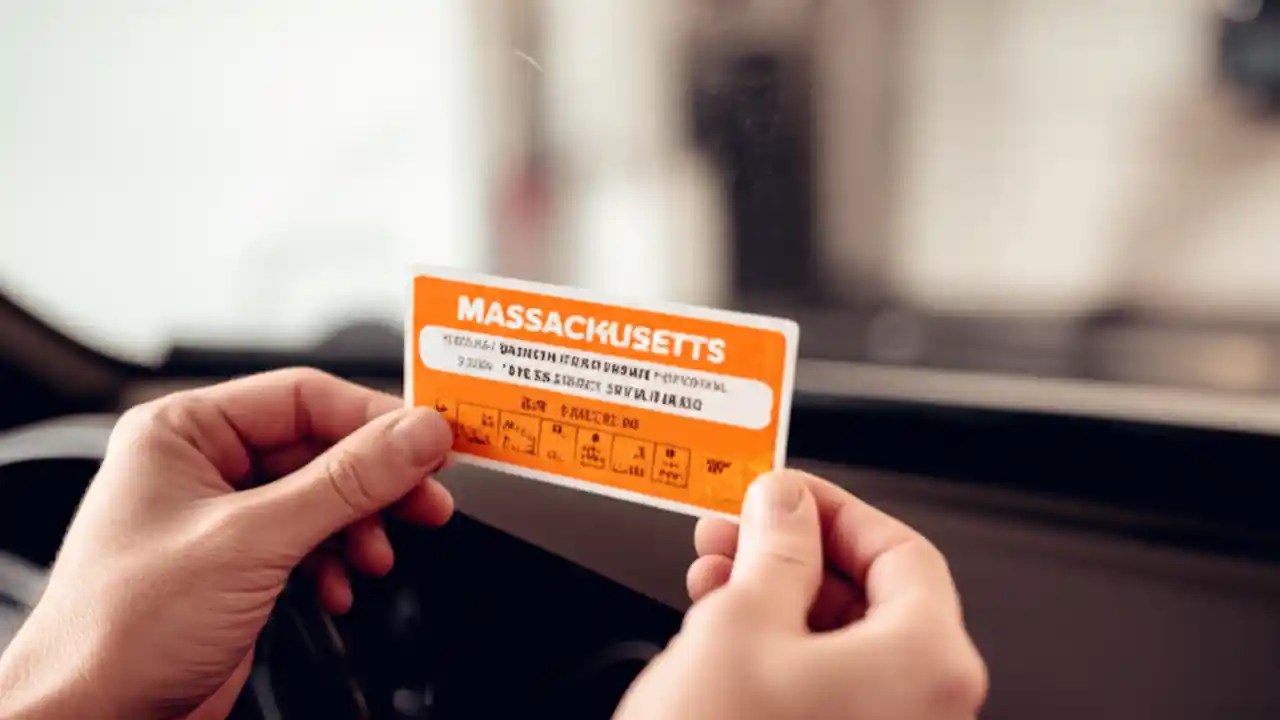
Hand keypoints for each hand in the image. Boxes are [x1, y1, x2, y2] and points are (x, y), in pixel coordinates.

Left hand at [0, 369, 453, 719]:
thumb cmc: (119, 629)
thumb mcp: (252, 541)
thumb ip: (345, 483)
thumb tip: (415, 436)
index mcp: (184, 430)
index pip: (304, 397)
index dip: (375, 418)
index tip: (432, 441)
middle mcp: (202, 465)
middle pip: (321, 448)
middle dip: (377, 481)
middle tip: (428, 499)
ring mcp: (222, 516)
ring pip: (323, 496)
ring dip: (361, 526)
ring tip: (379, 555)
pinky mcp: (239, 564)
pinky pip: (310, 540)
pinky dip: (336, 562)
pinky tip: (339, 586)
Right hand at [615, 470, 986, 719]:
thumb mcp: (741, 620)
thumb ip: (774, 545)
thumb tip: (785, 503)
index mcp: (928, 663)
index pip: (901, 550)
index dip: (832, 508)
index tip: (782, 492)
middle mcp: (927, 710)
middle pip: (873, 598)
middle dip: (792, 554)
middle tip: (733, 533)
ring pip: (845, 646)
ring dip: (776, 599)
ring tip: (712, 580)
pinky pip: (830, 692)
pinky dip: (779, 653)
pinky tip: (722, 636)